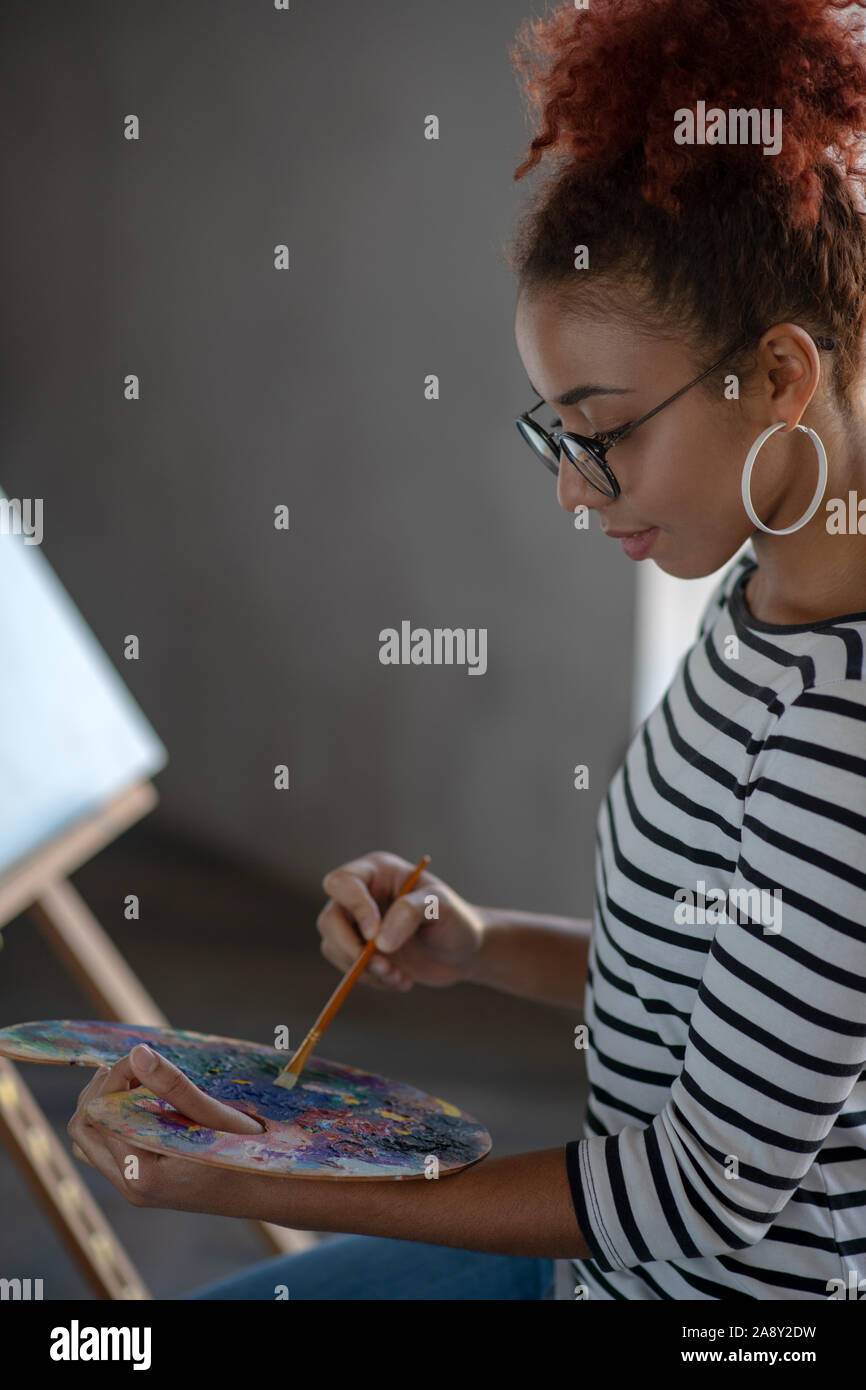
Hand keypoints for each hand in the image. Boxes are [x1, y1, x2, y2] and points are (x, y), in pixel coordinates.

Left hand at [67, 1044, 274, 1217]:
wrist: (268, 1191)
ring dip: (104, 1105)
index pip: (103, 1114)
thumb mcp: (214, 1116)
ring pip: (91, 1141)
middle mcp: (130, 1185)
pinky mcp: (141, 1183)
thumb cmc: (248, 1153)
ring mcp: (133, 1187)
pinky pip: (107, 1150)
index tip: (143, 1057)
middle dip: (101, 1089)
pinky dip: (115, 1121)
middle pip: (84, 1129)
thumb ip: (173, 1086)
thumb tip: (136, 1052)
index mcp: (143, 1173)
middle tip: (135, 1067)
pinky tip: (144, 1102)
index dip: (115, 1077)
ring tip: (135, 1081)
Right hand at [318, 850, 485, 990]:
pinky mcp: (359, 950)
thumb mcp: (441, 907)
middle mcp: (360, 894)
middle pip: (329, 919)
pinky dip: (371, 979)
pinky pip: (347, 966)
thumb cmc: (455, 920)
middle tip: (384, 967)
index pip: (342, 882)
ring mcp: (356, 924)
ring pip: (334, 946)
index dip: (354, 908)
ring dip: (364, 969)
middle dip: (352, 949)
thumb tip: (379, 942)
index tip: (375, 936)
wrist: (463, 951)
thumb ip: (411, 913)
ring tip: (399, 977)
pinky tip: (401, 980)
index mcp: (377, 871)